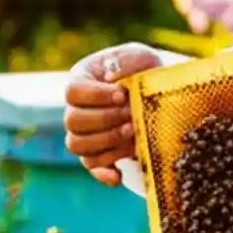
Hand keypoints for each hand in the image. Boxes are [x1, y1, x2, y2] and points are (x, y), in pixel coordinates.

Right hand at [64, 43, 162, 186]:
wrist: (159, 88)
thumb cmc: (145, 68)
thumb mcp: (139, 57)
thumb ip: (125, 61)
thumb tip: (110, 77)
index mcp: (81, 79)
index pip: (73, 92)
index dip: (96, 96)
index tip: (122, 94)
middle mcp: (76, 108)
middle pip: (72, 121)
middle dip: (105, 120)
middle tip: (131, 115)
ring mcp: (85, 132)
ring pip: (78, 145)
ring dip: (106, 142)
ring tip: (132, 133)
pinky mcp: (98, 152)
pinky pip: (92, 166)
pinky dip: (104, 173)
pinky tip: (118, 176)